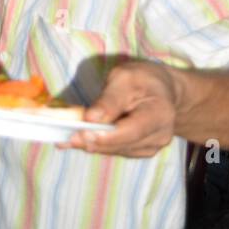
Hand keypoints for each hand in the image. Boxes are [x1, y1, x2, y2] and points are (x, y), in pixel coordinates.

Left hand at [60, 60, 179, 157]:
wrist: (163, 90)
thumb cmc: (143, 79)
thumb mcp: (125, 77)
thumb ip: (109, 99)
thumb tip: (90, 119)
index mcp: (160, 113)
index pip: (132, 130)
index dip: (107, 136)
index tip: (82, 134)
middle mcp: (160, 135)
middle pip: (122, 144)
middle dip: (92, 141)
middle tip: (65, 138)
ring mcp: (152, 146)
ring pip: (117, 150)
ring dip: (91, 145)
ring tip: (65, 140)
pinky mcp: (142, 150)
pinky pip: (117, 150)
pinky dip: (98, 145)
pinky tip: (78, 140)